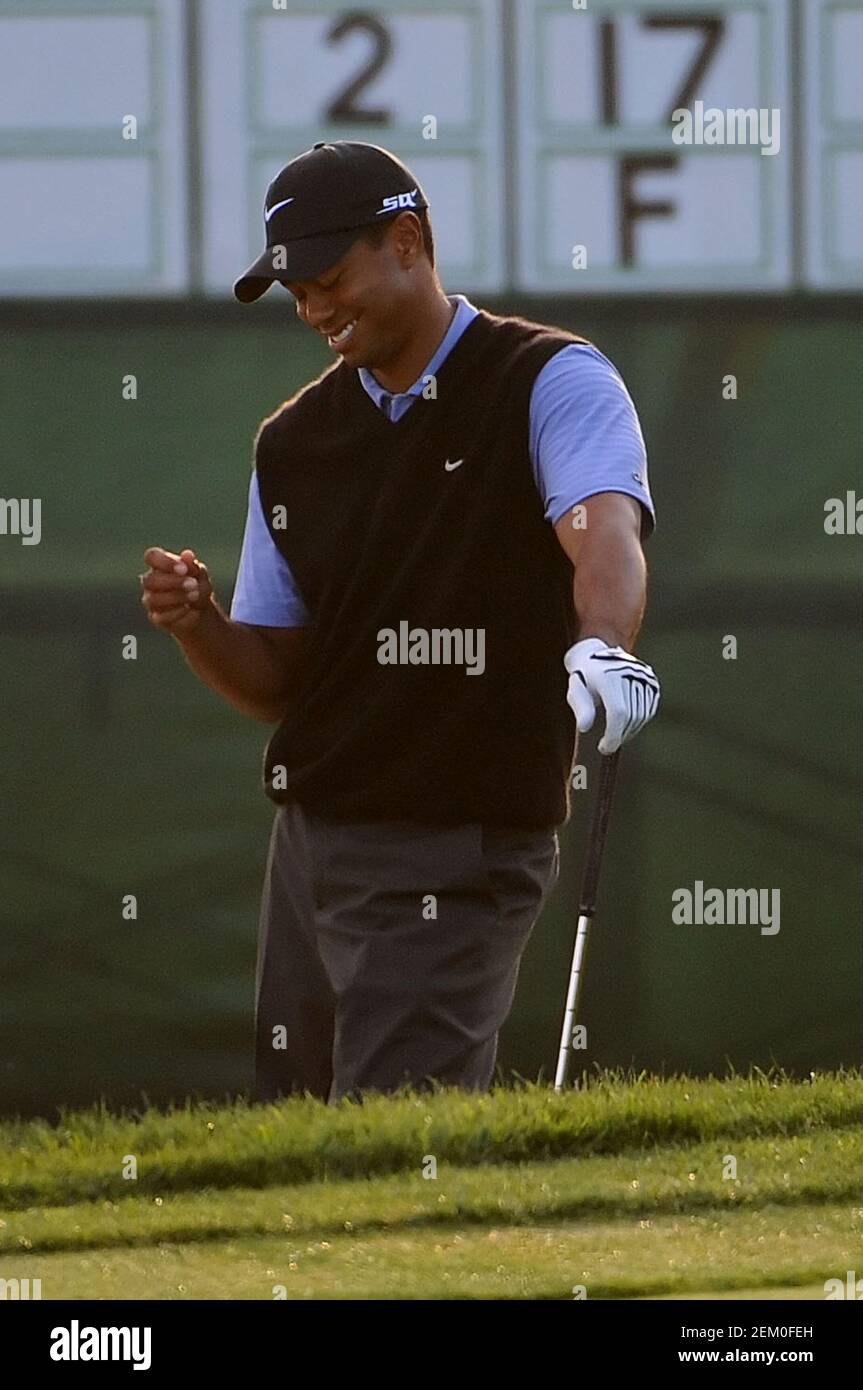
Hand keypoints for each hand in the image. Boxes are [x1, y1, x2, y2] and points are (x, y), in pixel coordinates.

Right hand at [140, 547, 212, 635]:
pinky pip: (161, 617)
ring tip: (195, 596)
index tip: (184, 569)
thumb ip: (192, 565)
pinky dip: (179, 613)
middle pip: (149, 580)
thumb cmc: (196, 585)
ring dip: (176, 597)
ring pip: (153, 600)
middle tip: (193, 584)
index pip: (151, 557)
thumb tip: (187, 555)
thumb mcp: (199, 574)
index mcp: (159, 565)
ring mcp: (151, 601)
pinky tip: (191, 609)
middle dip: (173, 582)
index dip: (165, 562)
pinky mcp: (156, 618)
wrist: (199, 609)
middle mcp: (150, 582)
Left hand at [564, 637, 659, 753]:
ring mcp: (644, 677)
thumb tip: (584, 727)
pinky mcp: (652, 682)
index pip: (618, 712)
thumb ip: (581, 708)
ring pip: (641, 715)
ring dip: (629, 731)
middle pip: (630, 716)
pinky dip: (638, 722)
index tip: (604, 747)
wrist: (596, 652)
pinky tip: (626, 727)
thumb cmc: (583, 677)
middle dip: (619, 736)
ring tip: (615, 737)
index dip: (613, 734)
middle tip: (607, 746)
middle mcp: (630, 673)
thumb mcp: (575, 690)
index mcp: (609, 676)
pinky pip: (648, 709)